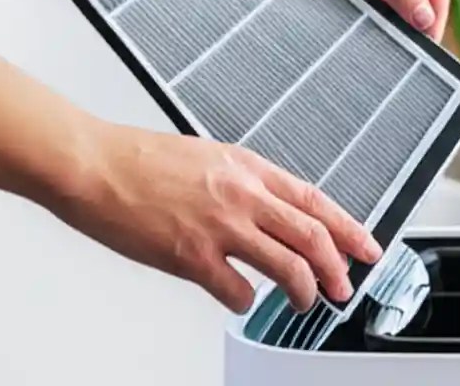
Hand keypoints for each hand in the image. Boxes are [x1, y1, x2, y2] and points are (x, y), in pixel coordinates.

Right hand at [48, 119, 381, 313]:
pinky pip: (237, 291)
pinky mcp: (191, 255)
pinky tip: (242, 301)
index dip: (349, 228)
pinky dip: (247, 302)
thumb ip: (243, 182)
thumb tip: (270, 209)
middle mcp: (242, 195)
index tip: (367, 247)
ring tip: (305, 302)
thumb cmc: (139, 158)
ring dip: (304, 292)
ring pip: (288, 266)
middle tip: (344, 287)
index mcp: (248, 167)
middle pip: (313, 236)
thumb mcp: (208, 156)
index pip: (316, 201)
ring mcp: (219, 226)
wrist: (92, 163)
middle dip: (337, 269)